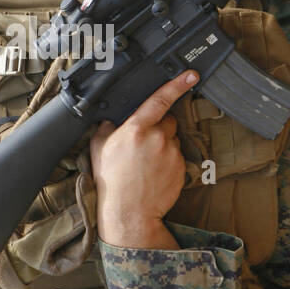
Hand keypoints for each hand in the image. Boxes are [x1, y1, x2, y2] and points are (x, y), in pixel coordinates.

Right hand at [88, 69, 197, 246]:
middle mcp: (157, 138)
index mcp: (136, 129)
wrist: (129, 213)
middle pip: (167, 120)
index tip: (190, 74)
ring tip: (147, 162)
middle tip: (143, 144)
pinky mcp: (182, 168)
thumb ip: (106, 127)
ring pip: (173, 139)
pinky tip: (155, 172)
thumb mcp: (99, 149)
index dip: (177, 84)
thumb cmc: (112, 182)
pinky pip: (178, 156)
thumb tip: (111, 118)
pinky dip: (169, 160)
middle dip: (158, 126)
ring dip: (164, 144)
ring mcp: (172, 153)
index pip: (160, 99)